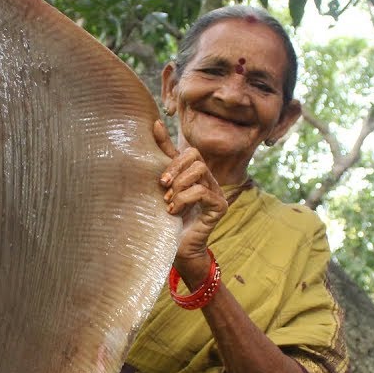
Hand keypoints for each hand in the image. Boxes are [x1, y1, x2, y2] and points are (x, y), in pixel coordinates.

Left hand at [151, 120, 227, 284]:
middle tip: (162, 187)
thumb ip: (162, 156)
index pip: (190, 151)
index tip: (159, 178)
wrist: (177, 249)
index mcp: (196, 174)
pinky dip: (183, 199)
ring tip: (168, 203)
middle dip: (175, 170)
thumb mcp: (162, 184)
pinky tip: (174, 212)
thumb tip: (155, 123)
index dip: (173, 158)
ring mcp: (217, 193)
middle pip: (196, 157)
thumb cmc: (167, 218)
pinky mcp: (219, 207)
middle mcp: (210, 180)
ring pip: (198, 172)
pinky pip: (202, 191)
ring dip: (178, 187)